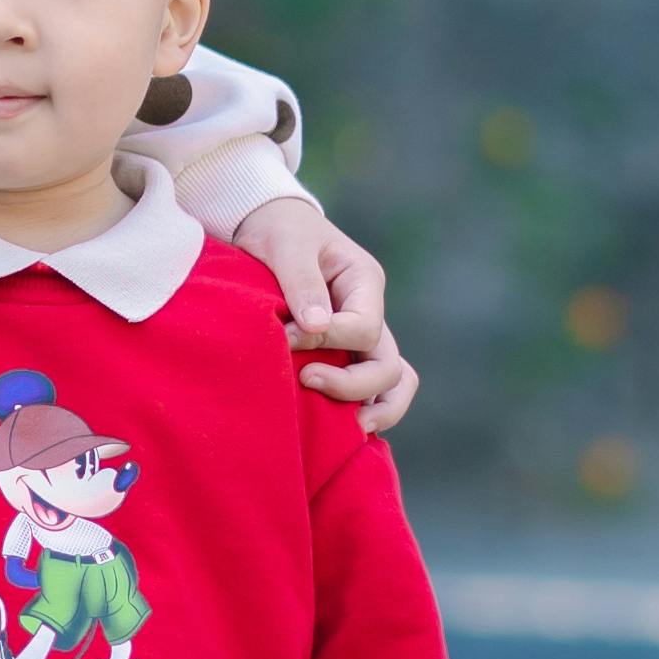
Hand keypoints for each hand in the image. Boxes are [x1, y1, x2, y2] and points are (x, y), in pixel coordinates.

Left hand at [245, 192, 415, 436]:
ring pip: (392, 384)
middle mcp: (370, 314)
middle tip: (306, 379)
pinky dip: (360, 410)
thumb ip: (301, 282)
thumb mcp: (287, 244)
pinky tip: (336, 430)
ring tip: (347, 430)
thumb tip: (317, 327)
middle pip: (387, 365)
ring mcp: (361, 339)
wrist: (266, 228)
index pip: (364, 328)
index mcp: (364, 282)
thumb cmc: (278, 231)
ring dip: (374, 409)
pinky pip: (368, 391)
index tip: (285, 337)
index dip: (329, 339)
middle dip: (352, 383)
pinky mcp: (343, 355)